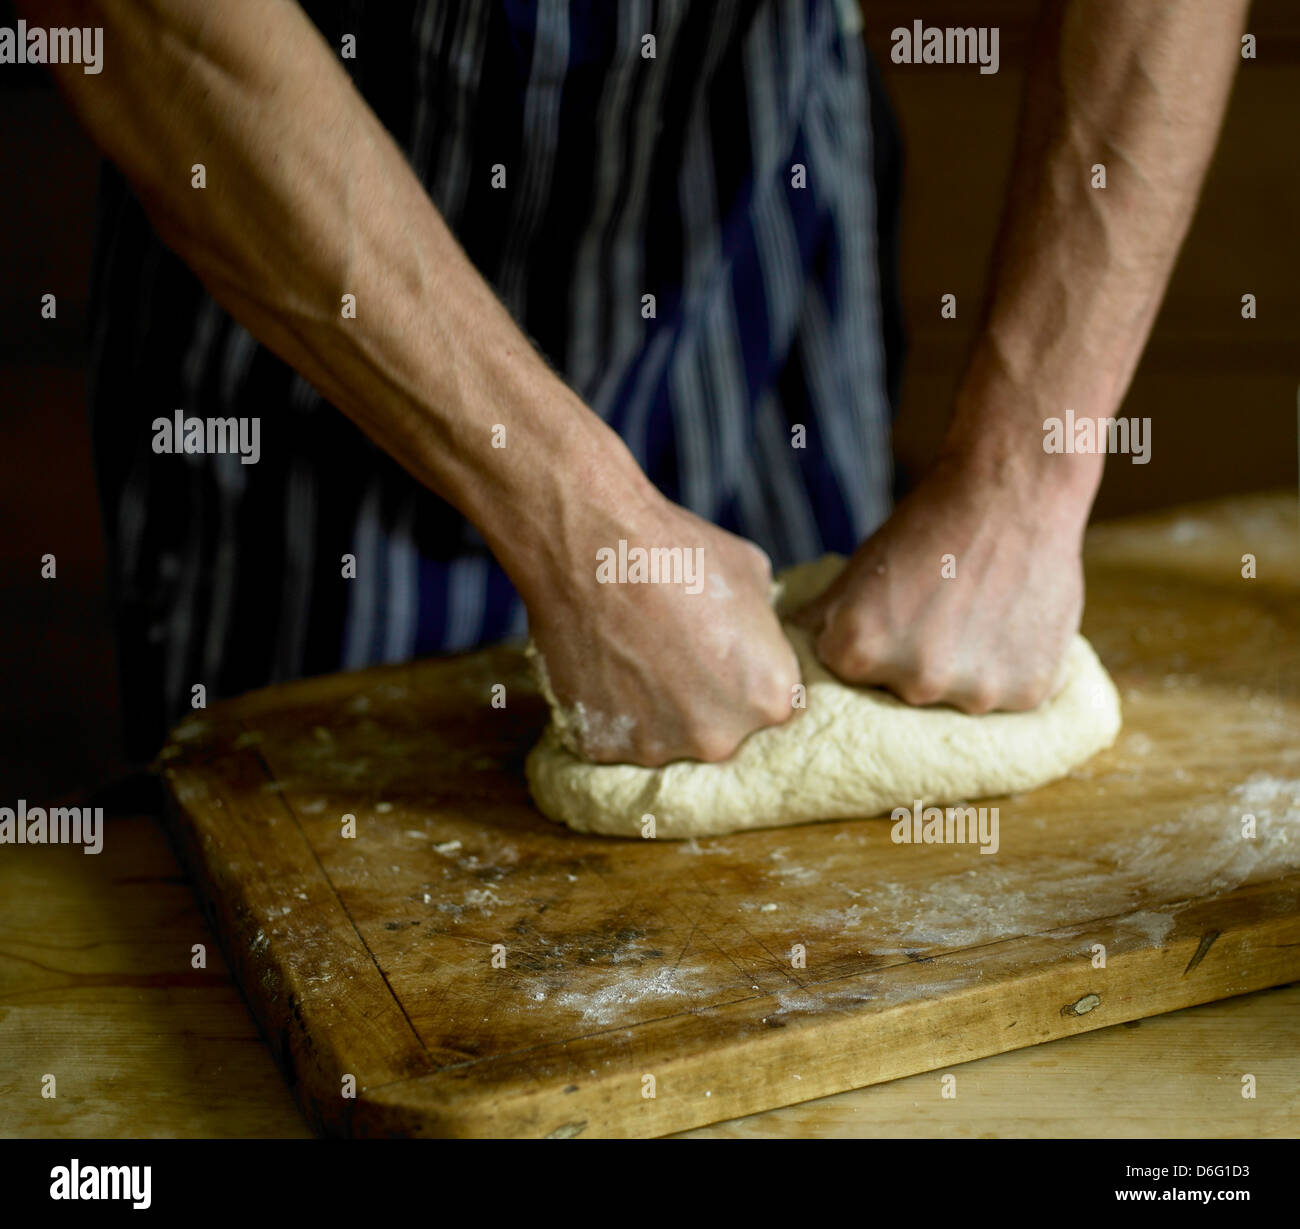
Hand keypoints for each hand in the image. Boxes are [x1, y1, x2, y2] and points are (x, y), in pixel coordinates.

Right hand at [525, 498, 798, 764]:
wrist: (593, 547)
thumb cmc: (676, 552)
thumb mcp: (753, 576)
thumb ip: (762, 628)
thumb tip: (754, 641)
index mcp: (770, 698)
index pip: (768, 706)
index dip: (744, 678)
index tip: (721, 655)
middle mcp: (719, 737)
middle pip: (718, 732)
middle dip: (703, 700)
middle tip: (675, 654)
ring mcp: (659, 748)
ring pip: (664, 740)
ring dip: (655, 710)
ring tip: (635, 656)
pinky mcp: (603, 746)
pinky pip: (614, 738)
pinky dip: (609, 711)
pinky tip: (605, 667)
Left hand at [792, 450, 1087, 712]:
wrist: (1013, 492)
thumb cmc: (928, 526)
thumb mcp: (857, 570)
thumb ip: (816, 619)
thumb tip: (784, 651)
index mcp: (858, 655)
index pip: (850, 676)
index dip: (871, 644)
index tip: (896, 614)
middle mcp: (915, 684)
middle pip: (905, 693)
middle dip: (916, 662)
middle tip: (940, 611)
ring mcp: (975, 694)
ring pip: (959, 699)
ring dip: (965, 671)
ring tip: (978, 614)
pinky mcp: (1028, 692)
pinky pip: (1009, 697)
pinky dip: (1010, 670)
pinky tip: (1010, 624)